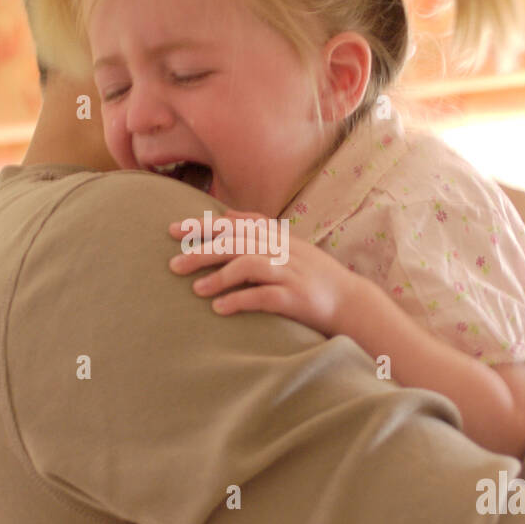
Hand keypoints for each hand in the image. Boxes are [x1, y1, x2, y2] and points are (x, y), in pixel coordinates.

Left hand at [167, 209, 356, 335]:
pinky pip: (264, 295)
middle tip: (173, 265)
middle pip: (237, 243)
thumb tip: (225, 214)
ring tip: (195, 290)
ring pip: (249, 265)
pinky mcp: (296, 297)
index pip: (235, 225)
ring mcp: (291, 272)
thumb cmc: (314, 275)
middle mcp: (283, 250)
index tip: (173, 231)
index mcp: (278, 237)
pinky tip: (220, 308)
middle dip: (202, 252)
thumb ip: (258, 228)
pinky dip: (239, 300)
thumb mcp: (289, 245)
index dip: (203, 226)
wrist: (351, 302)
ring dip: (219, 277)